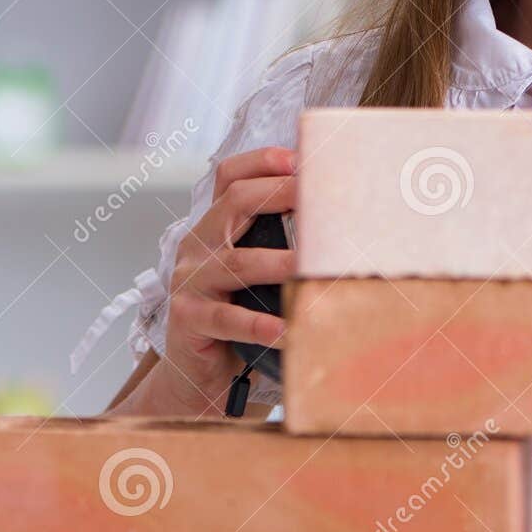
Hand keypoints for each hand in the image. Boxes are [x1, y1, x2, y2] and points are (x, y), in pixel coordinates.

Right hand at [150, 145, 297, 414]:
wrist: (199, 372)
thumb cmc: (240, 314)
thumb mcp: (256, 271)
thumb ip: (280, 243)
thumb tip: (344, 223)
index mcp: (214, 225)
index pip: (229, 176)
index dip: (262, 161)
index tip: (301, 159)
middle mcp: (198, 244)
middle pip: (235, 202)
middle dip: (281, 193)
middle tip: (322, 198)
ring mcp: (189, 280)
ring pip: (238, 262)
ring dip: (280, 262)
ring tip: (312, 268)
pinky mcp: (188, 318)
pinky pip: (226, 318)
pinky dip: (258, 324)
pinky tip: (286, 330)